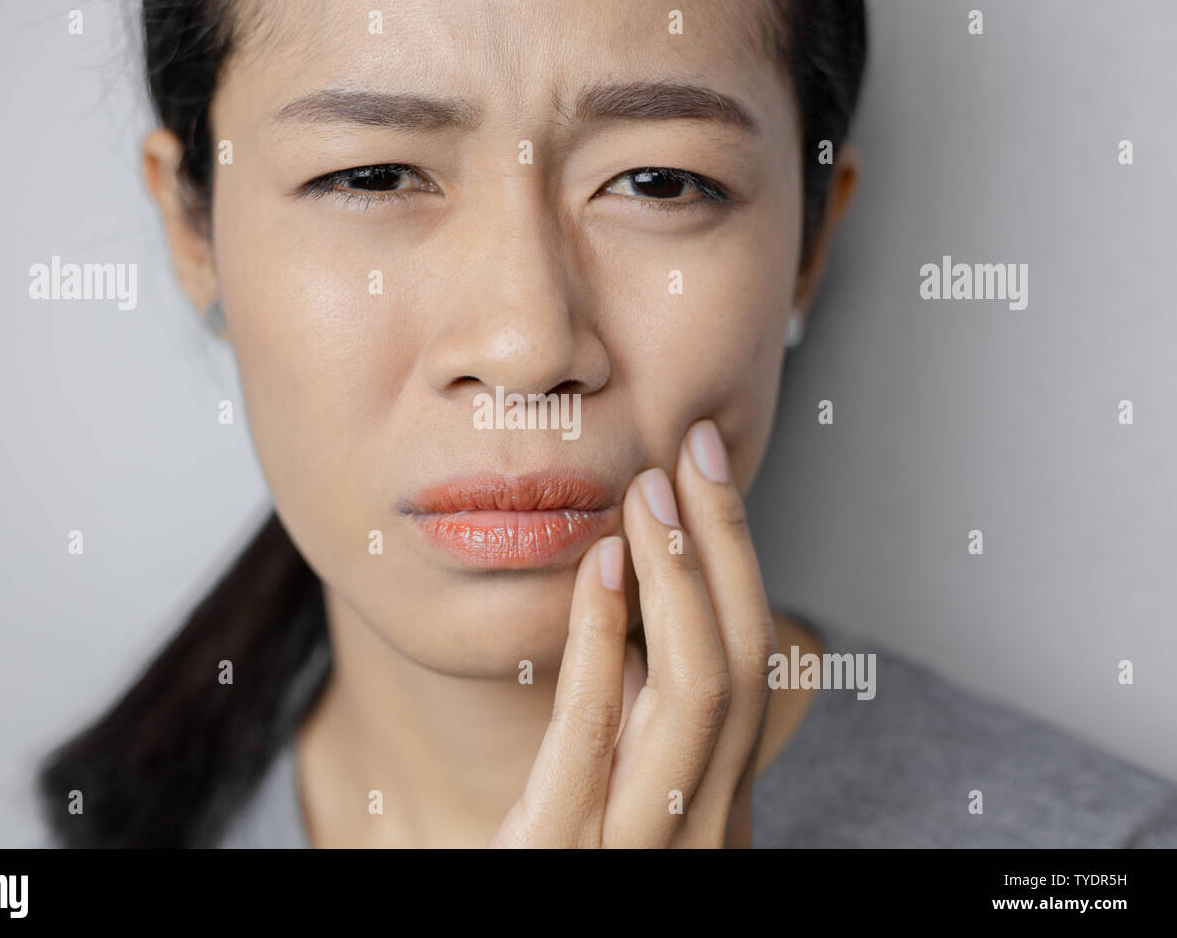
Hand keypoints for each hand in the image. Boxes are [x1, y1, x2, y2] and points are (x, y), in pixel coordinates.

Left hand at [490, 418, 777, 846]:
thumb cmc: (569, 864)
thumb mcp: (629, 795)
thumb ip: (651, 719)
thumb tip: (662, 604)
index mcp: (720, 805)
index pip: (758, 666)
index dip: (742, 560)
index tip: (707, 470)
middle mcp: (704, 829)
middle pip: (740, 666)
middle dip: (720, 549)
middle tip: (686, 454)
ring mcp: (640, 849)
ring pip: (693, 695)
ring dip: (676, 578)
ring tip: (646, 495)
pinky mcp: (559, 858)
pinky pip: (593, 740)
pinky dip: (605, 644)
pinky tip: (600, 572)